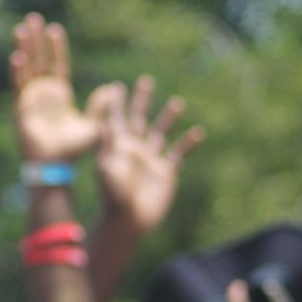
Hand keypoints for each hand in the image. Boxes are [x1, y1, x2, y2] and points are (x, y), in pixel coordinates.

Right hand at [10, 13, 97, 161]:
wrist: (54, 165)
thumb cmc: (74, 150)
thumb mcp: (95, 126)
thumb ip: (102, 107)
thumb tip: (113, 89)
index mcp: (60, 95)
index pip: (57, 65)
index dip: (56, 48)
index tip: (55, 29)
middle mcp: (44, 94)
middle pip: (39, 60)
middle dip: (36, 40)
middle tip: (32, 19)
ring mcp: (31, 99)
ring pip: (26, 67)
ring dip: (24, 48)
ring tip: (21, 28)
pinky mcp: (21, 108)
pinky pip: (18, 85)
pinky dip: (17, 71)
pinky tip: (17, 56)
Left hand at [90, 77, 202, 234]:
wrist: (127, 220)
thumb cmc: (113, 195)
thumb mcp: (107, 166)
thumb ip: (107, 142)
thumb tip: (103, 118)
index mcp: (119, 146)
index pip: (118, 118)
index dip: (117, 103)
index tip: (117, 86)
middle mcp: (135, 149)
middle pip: (140, 119)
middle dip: (142, 101)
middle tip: (146, 81)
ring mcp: (151, 160)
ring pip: (161, 132)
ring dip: (168, 118)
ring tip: (177, 102)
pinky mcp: (165, 172)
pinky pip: (178, 153)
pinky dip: (188, 143)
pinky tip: (198, 132)